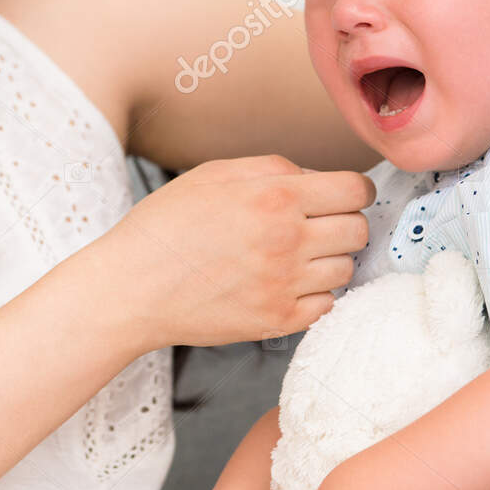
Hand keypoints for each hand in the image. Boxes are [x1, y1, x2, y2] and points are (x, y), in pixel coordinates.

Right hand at [87, 154, 372, 351]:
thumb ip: (275, 168)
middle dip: (343, 223)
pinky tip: (285, 284)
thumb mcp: (215, 174)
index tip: (342, 196)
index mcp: (275, 196)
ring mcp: (285, 285)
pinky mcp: (277, 321)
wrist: (131, 288)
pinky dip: (313, 295)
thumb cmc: (166, 226)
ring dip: (328, 260)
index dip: (354, 191)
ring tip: (294, 256)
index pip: (356, 191)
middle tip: (315, 226)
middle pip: (358, 230)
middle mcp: (287, 240)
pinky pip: (326, 305)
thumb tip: (318, 178)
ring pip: (346, 269)